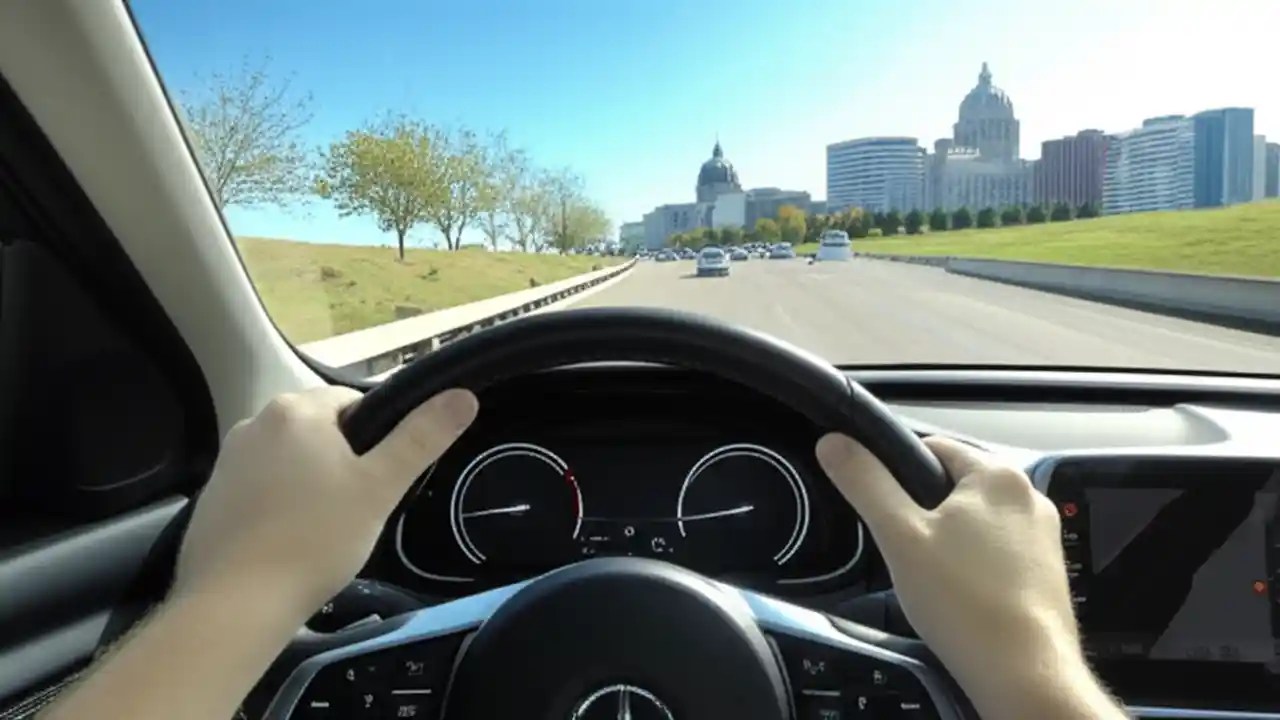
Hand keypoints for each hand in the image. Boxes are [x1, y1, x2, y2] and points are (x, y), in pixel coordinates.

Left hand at [173, 386, 477, 619]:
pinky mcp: (212, 496)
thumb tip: (463, 396)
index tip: (380, 479)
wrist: (236, 602)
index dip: (376, 439)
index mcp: (296, 409)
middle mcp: (254, 422)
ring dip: (310, 480)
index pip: (352, 402)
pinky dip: (279, 503)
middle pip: (319, 429)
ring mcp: (227, 460)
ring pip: (289, 458)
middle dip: (342, 460)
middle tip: (358, 507)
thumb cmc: (316, 538)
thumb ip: (421, 438)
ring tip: (325, 527)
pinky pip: (260, 485)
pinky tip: (289, 539)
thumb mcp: (379, 488)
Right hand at [816, 434, 1122, 719]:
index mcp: (997, 475)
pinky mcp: (1047, 570)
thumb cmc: (964, 602)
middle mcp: (1030, 498)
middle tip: (907, 549)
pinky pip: (1000, 552)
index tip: (885, 508)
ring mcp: (1044, 536)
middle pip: (956, 487)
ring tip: (934, 577)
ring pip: (978, 522)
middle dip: (926, 513)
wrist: (1022, 671)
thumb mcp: (899, 536)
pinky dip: (976, 566)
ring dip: (952, 540)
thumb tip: (836, 444)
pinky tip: (962, 594)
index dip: (898, 474)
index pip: (934, 447)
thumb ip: (865, 483)